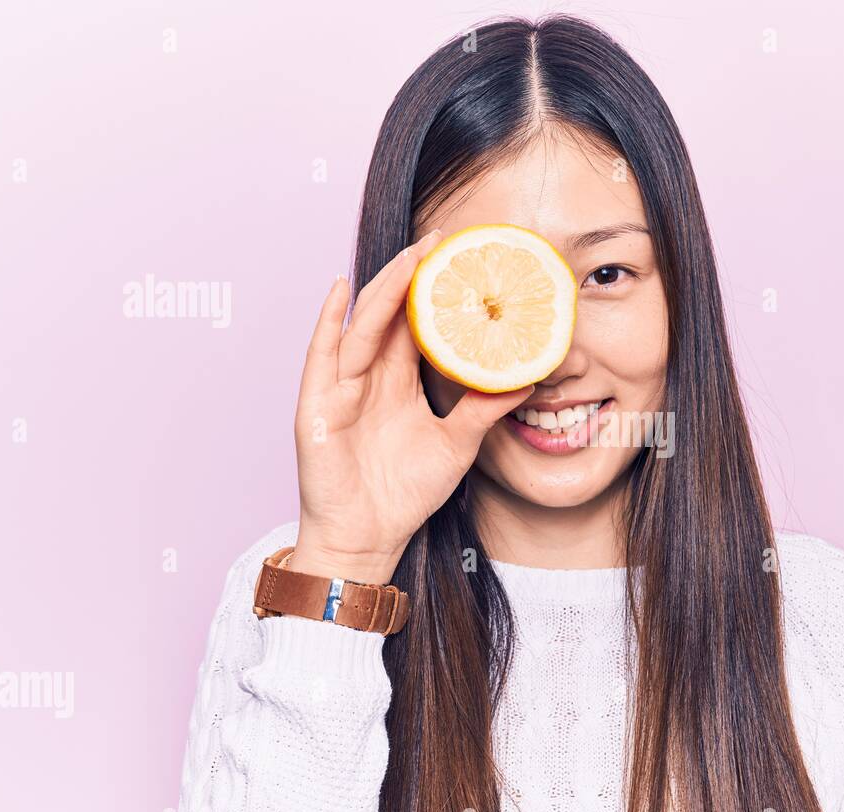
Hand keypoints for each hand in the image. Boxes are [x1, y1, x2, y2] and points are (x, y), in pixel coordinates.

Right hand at [289, 231, 533, 583]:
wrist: (369, 537)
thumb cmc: (405, 494)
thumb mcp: (456, 446)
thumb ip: (484, 411)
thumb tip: (526, 380)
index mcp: (398, 382)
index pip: (418, 326)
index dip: (436, 294)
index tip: (463, 262)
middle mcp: (369, 377)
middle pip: (390, 315)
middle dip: (412, 277)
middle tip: (441, 241)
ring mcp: (340, 387)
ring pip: (363, 326)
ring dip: (384, 289)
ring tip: (410, 257)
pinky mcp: (317, 405)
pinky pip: (321, 354)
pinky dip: (328, 321)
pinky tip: (341, 290)